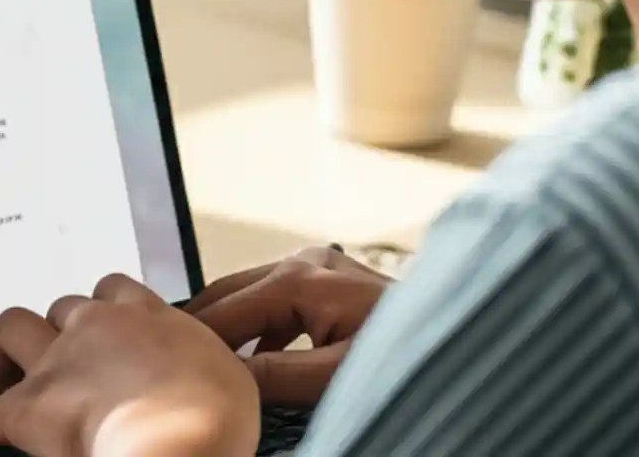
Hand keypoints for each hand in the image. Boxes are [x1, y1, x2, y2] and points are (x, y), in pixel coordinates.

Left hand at [0, 274, 259, 456]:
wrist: (180, 443)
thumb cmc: (213, 418)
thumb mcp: (231, 377)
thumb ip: (207, 366)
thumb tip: (212, 380)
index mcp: (146, 318)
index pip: (115, 291)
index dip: (103, 308)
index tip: (103, 326)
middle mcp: (97, 328)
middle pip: (62, 306)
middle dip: (54, 329)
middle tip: (53, 356)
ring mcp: (57, 363)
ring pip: (11, 330)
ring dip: (1, 353)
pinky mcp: (27, 408)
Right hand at [188, 246, 391, 405]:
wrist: (470, 339)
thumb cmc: (409, 354)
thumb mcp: (336, 376)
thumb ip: (273, 374)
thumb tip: (221, 377)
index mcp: (299, 278)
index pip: (224, 311)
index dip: (194, 340)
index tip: (168, 365)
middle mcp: (303, 260)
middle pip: (227, 293)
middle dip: (200, 326)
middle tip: (170, 359)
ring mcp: (318, 265)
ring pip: (248, 294)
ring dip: (227, 327)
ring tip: (202, 362)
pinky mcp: (331, 279)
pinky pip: (275, 301)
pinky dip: (256, 328)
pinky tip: (250, 360)